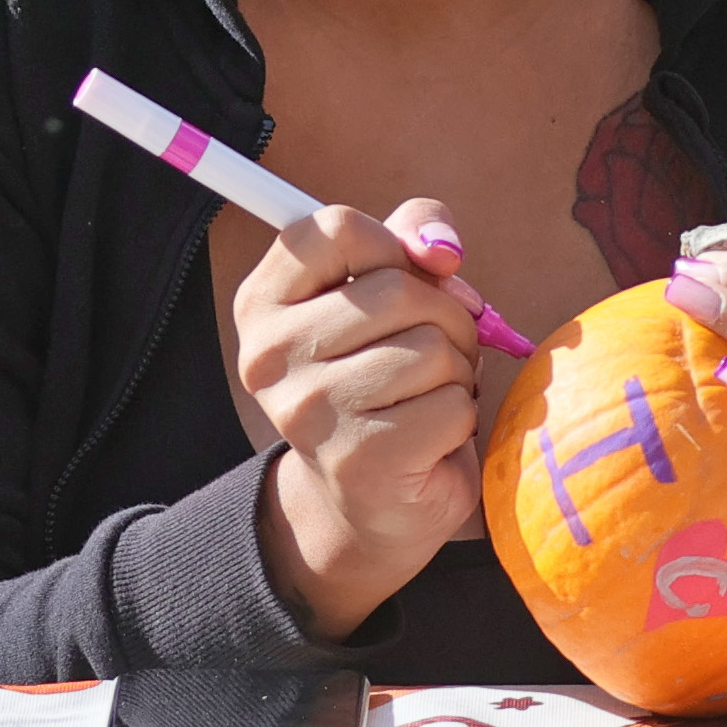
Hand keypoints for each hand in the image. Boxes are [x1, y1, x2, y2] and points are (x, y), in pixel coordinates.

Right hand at [237, 197, 481, 639]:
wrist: (372, 499)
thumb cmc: (388, 374)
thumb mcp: (395, 288)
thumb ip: (415, 238)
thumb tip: (442, 248)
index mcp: (264, 302)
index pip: (336, 227)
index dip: (392, 245)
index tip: (401, 278)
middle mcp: (270, 355)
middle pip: (398, 289)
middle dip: (443, 316)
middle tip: (429, 354)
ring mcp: (308, 411)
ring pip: (431, 347)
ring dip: (456, 369)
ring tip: (426, 395)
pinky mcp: (358, 459)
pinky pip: (451, 402)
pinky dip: (461, 415)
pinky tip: (430, 436)